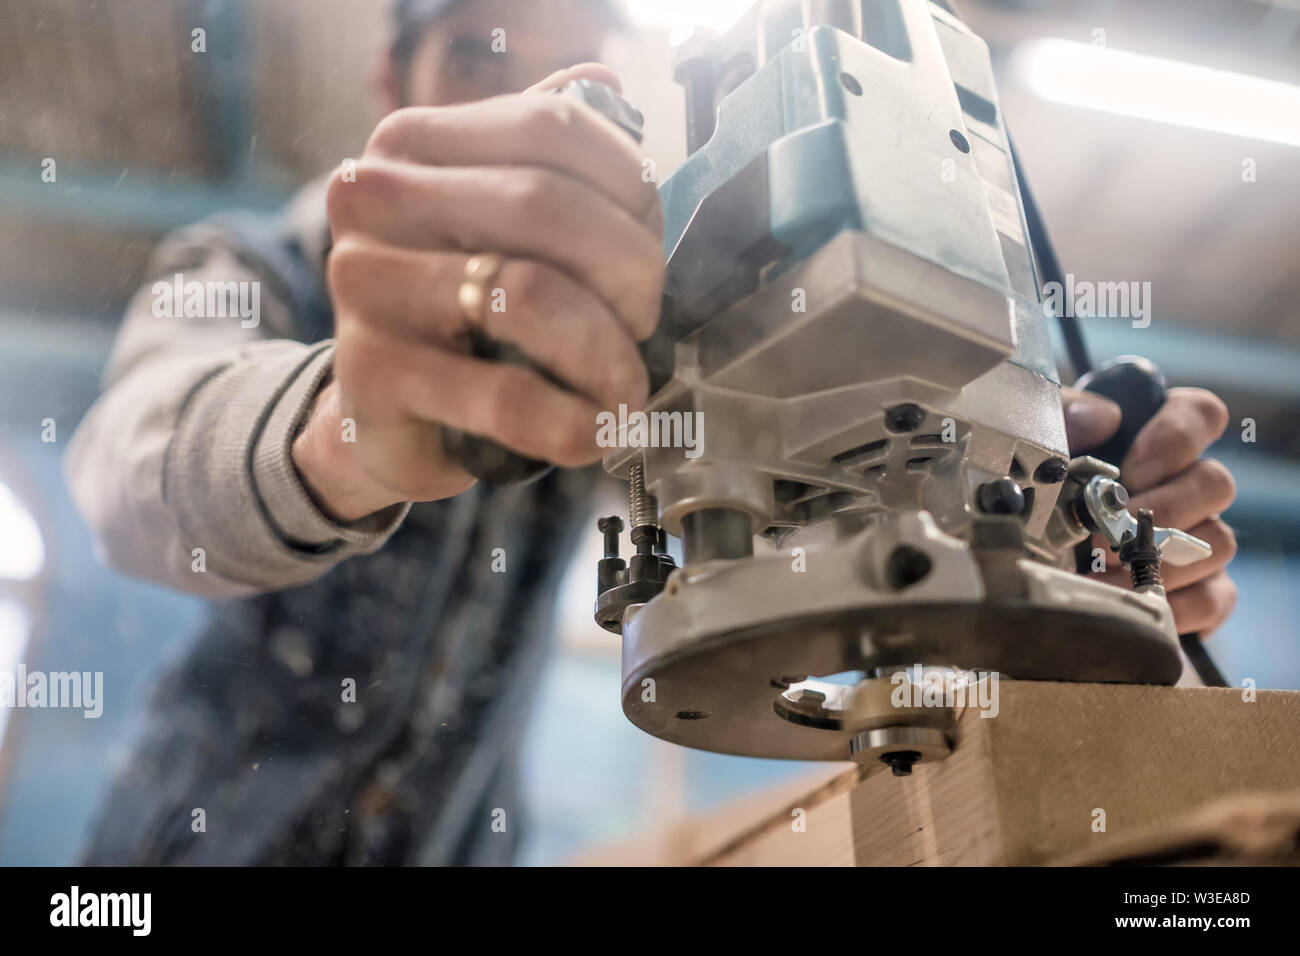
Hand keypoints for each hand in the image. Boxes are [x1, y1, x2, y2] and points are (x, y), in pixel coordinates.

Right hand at [294, 64, 662, 520]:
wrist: (385, 414)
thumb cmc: (459, 312)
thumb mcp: (496, 224)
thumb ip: (544, 155)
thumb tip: (603, 82)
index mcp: (413, 143)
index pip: (551, 127)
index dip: (631, 189)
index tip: (650, 246)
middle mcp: (373, 198)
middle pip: (546, 205)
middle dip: (629, 274)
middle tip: (644, 326)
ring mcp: (362, 283)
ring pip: (531, 296)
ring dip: (608, 355)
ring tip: (626, 389)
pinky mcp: (371, 373)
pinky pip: (506, 395)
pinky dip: (571, 421)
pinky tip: (592, 434)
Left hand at [1062, 386, 1236, 634]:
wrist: (1017, 541)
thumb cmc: (1038, 477)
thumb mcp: (1040, 438)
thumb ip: (1066, 414)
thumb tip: (1102, 417)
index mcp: (1159, 437)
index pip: (1201, 415)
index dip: (1177, 437)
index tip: (1132, 467)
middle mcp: (1190, 485)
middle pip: (1216, 483)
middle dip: (1163, 509)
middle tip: (1110, 528)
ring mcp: (1198, 538)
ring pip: (1218, 543)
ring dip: (1162, 559)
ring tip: (1105, 570)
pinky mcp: (1197, 590)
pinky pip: (1213, 599)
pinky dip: (1176, 605)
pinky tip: (1127, 604)